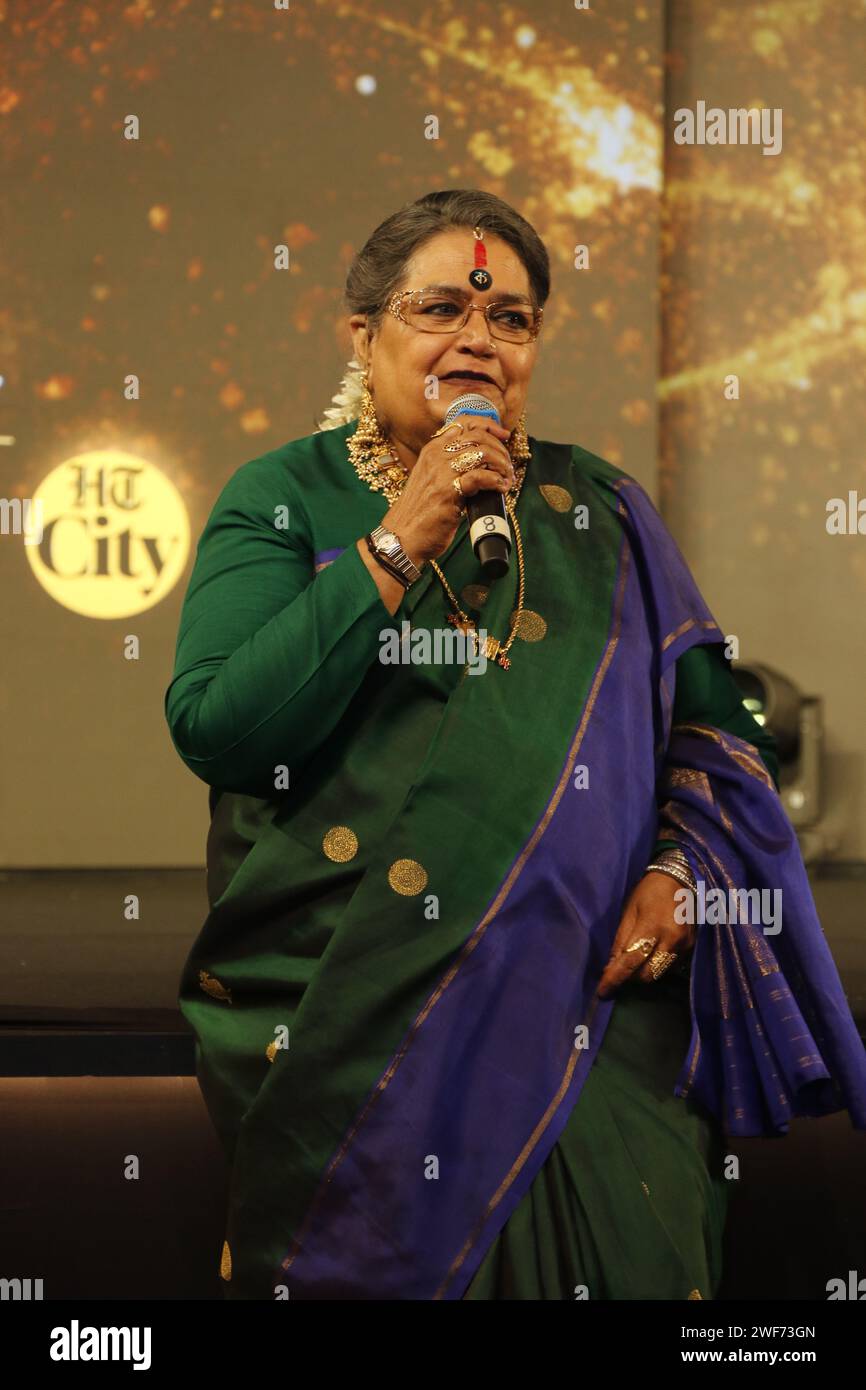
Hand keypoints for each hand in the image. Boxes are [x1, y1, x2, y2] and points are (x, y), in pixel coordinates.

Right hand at [382, 415, 515, 565]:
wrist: (402, 536)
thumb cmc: (419, 511)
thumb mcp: (429, 479)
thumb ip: (447, 464)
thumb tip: (478, 459)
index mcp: (432, 450)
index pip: (464, 423)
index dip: (489, 426)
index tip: (504, 436)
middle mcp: (436, 456)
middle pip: (478, 436)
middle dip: (500, 449)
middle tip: (507, 466)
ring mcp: (441, 473)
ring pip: (482, 453)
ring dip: (501, 465)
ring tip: (506, 479)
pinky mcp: (449, 491)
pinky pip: (480, 476)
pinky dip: (495, 481)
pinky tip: (500, 489)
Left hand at [595, 870, 696, 998]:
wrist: (679, 879)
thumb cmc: (648, 892)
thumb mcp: (629, 911)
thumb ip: (621, 941)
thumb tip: (610, 968)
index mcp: (653, 926)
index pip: (631, 961)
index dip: (615, 978)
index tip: (602, 991)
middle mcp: (672, 939)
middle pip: (648, 974)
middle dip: (631, 977)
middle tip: (620, 969)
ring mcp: (685, 945)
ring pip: (660, 973)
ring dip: (644, 972)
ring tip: (635, 961)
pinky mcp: (691, 947)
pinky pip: (670, 967)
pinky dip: (657, 965)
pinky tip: (651, 953)